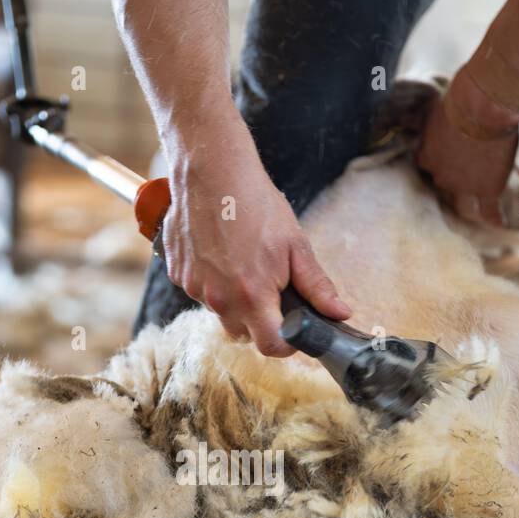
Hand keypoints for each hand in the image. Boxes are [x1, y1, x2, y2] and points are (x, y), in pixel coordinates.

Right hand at [163, 121, 350, 356]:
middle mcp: (219, 299)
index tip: (293, 330)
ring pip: (220, 312)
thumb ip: (317, 286)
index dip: (286, 343)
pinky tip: (220, 253)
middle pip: (244, 333)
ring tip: (242, 263)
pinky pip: (200, 292)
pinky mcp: (178, 275)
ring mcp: (195, 288)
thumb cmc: (255, 202)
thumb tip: (340, 313)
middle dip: (260, 321)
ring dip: (234, 300)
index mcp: (252, 295)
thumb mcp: (295, 245)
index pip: (271, 347)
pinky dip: (212, 282)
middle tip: (270, 289)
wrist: (211, 170)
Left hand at [416, 68, 518, 227]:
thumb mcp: (438, 106)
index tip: (446, 158)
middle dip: (453, 181)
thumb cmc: (461, 97)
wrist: (484, 106)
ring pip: (463, 202)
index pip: (427, 164)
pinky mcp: (486, 190)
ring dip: (471, 202)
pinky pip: (488, 212)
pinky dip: (494, 218)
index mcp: (426, 154)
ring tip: (479, 206)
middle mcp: (440, 175)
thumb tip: (439, 107)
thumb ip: (438, 117)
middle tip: (467, 178)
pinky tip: (499, 223)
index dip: (438, 161)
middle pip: (444, 185)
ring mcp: (463, 186)